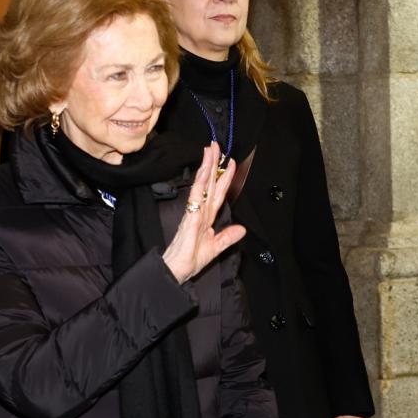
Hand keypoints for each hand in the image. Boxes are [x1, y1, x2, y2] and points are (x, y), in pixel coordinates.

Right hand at [162, 143, 246, 282]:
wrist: (175, 272)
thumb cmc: (189, 260)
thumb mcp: (215, 248)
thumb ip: (227, 238)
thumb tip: (241, 229)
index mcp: (206, 217)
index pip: (217, 193)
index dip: (224, 178)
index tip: (230, 163)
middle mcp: (200, 212)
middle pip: (209, 184)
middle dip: (213, 164)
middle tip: (216, 145)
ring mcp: (194, 214)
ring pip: (202, 186)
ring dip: (206, 168)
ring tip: (209, 151)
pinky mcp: (189, 219)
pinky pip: (196, 199)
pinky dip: (200, 186)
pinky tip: (204, 174)